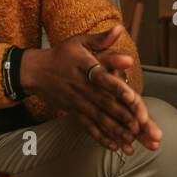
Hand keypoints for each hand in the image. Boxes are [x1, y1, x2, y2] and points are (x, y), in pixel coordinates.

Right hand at [21, 24, 159, 153]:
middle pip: (105, 103)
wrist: (36, 71)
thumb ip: (102, 39)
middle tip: (141, 126)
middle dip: (124, 116)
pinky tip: (115, 147)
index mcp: (86, 68)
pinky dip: (102, 138)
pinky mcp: (74, 112)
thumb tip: (120, 29)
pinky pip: (89, 127)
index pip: (103, 78)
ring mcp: (78, 102)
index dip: (117, 87)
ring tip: (133, 140)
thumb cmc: (62, 54)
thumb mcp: (80, 41)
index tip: (132, 96)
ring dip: (116, 130)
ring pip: (99, 119)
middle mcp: (82, 87)